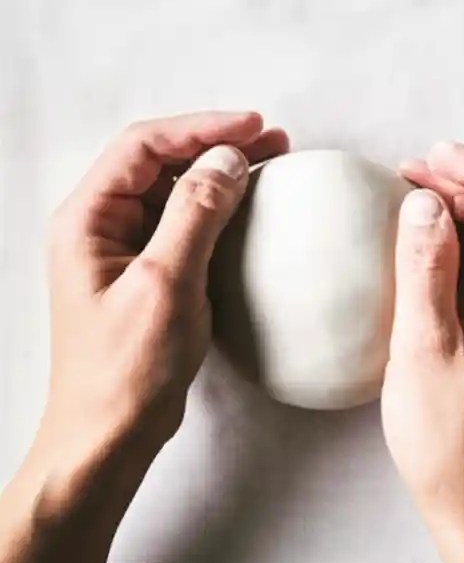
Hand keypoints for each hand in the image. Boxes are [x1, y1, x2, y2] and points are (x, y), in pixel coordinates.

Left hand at [40, 111, 288, 465]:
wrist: (110, 435)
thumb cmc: (126, 369)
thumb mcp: (166, 284)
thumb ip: (195, 214)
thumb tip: (227, 159)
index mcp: (87, 219)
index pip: (143, 146)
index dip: (200, 128)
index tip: (255, 127)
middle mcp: (99, 227)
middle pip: (158, 161)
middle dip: (215, 144)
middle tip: (275, 142)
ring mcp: (121, 251)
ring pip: (172, 190)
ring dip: (220, 173)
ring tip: (272, 164)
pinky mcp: (146, 275)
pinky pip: (182, 224)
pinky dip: (218, 208)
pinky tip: (250, 210)